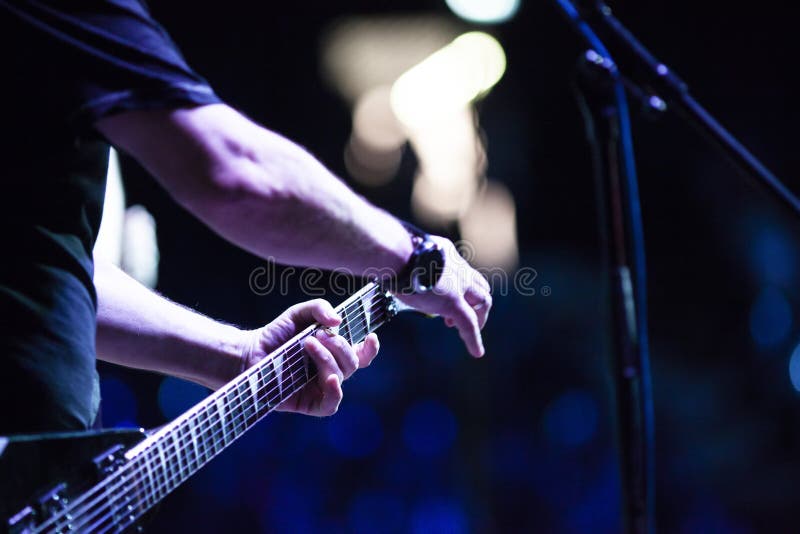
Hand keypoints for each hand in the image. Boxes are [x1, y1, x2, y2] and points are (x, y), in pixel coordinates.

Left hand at [240, 299, 379, 415]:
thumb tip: (338, 322)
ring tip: (308, 344)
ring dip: (328, 359)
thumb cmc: (276, 334)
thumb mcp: (298, 314)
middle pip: (352, 363)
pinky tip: (329, 379)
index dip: (370, 349)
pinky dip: (334, 392)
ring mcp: (320, 388)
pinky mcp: (308, 404)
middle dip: (339, 346)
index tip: (370, 336)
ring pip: (340, 377)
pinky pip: (331, 404)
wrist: (249, 353)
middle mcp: (331, 370)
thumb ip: (319, 308)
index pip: (361, 355)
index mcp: (334, 352)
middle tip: (317, 335)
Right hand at [398, 236, 491, 356]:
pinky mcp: (453, 302)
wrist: (395, 251)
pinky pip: (470, 324)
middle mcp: (456, 266)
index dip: (461, 285)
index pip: (461, 270)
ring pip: (482, 302)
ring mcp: (458, 284)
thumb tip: (385, 266)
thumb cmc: (388, 249)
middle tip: (456, 317)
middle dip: (475, 302)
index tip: (448, 297)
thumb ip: (402, 263)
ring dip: (479, 318)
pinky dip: (474, 339)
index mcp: (444, 253)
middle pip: (479, 285)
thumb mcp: (401, 254)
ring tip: (470, 334)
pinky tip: (476, 352)